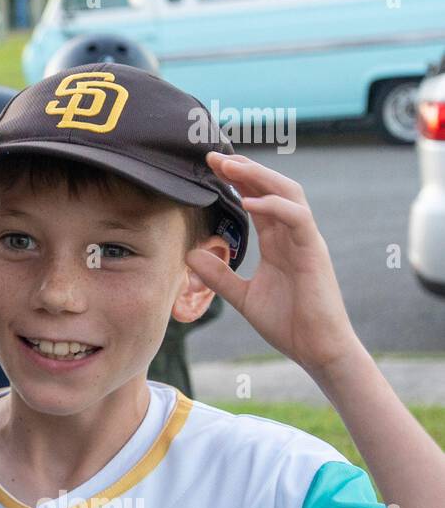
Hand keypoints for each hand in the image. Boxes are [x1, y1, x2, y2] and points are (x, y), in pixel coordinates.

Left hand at [185, 151, 359, 375]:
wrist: (317, 350)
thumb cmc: (288, 323)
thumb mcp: (243, 296)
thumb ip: (220, 275)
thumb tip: (190, 255)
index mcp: (278, 241)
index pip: (257, 200)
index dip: (236, 180)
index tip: (209, 167)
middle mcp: (293, 235)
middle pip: (272, 188)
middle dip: (244, 169)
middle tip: (213, 157)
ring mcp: (306, 241)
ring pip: (288, 193)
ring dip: (259, 177)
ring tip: (230, 167)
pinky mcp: (315, 253)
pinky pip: (298, 219)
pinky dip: (274, 206)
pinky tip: (249, 202)